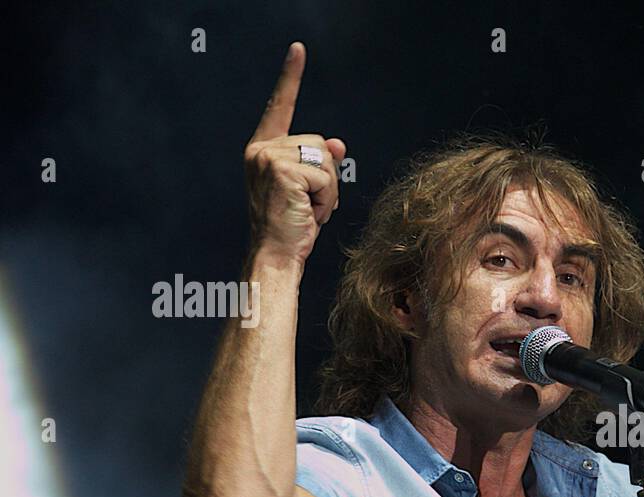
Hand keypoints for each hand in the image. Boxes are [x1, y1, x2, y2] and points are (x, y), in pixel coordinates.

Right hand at [243, 42, 346, 266]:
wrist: (276, 255)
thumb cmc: (291, 227)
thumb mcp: (309, 190)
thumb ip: (319, 163)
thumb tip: (338, 145)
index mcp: (262, 150)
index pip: (280, 108)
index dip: (290, 78)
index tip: (299, 50)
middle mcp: (260, 149)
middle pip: (317, 143)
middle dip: (326, 178)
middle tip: (308, 205)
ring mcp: (268, 158)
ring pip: (324, 160)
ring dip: (328, 191)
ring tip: (308, 211)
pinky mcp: (282, 171)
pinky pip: (325, 176)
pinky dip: (327, 199)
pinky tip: (309, 214)